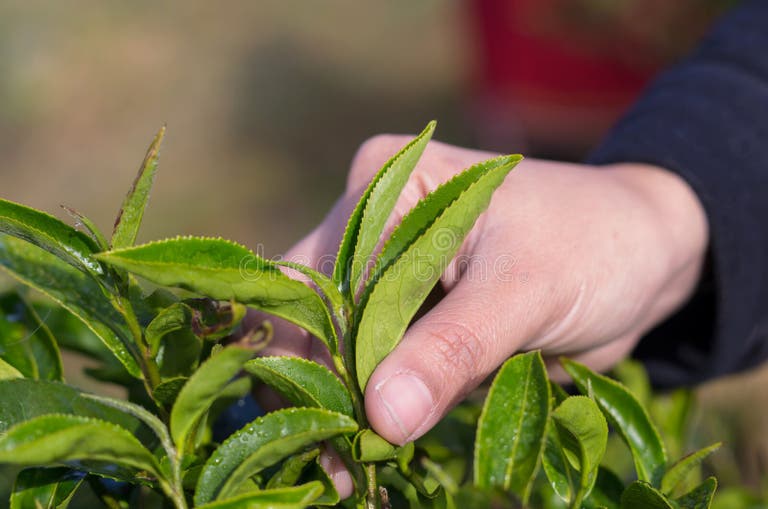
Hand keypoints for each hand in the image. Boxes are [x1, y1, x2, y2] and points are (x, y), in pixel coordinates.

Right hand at [256, 135, 707, 494]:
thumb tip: (381, 416)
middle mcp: (374, 220)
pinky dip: (377, 405)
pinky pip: (379, 361)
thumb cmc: (595, 245)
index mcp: (390, 184)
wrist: (645, 256)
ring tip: (347, 468)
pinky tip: (372, 449)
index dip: (316, 352)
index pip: (326, 277)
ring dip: (345, 403)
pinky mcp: (414, 311)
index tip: (328, 426)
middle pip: (319, 311)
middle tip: (333, 461)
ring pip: (342, 343)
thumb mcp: (526, 290)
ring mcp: (391, 268)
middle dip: (322, 384)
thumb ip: (453, 347)